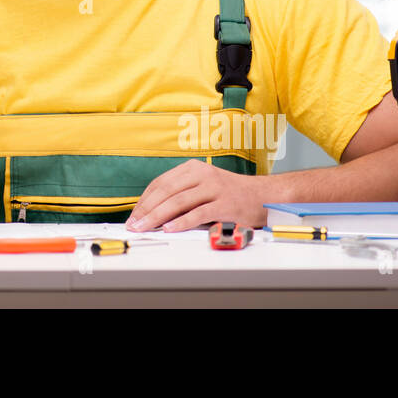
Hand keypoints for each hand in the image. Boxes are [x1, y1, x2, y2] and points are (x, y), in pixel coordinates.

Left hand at [125, 160, 264, 232]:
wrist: (263, 196)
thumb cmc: (230, 194)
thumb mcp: (203, 185)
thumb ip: (181, 194)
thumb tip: (153, 212)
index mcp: (193, 168)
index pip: (161, 183)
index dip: (145, 199)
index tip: (134, 214)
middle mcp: (202, 174)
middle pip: (166, 191)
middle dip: (147, 209)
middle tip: (134, 223)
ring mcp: (213, 188)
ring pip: (178, 202)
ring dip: (158, 216)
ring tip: (145, 227)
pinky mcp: (224, 203)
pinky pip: (197, 213)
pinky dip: (181, 222)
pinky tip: (169, 228)